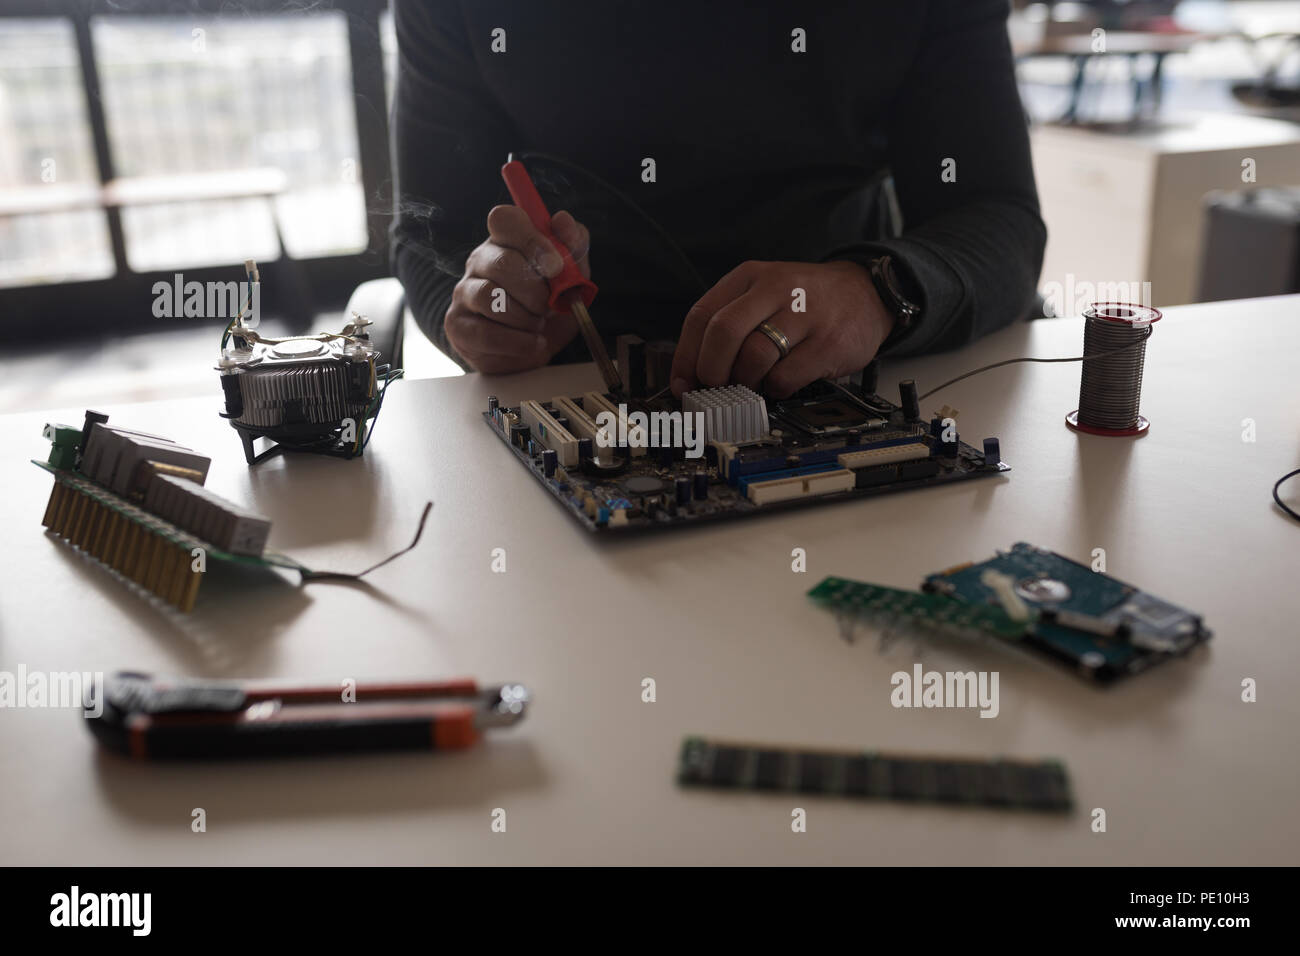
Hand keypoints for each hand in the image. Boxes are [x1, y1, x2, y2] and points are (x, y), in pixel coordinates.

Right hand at [445, 206, 589, 372]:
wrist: (532, 349)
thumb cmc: (549, 306)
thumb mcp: (572, 277)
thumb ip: (573, 248)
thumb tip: (562, 220)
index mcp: (506, 241)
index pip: (504, 219)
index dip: (532, 240)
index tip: (556, 267)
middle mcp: (480, 260)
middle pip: (501, 263)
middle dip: (535, 291)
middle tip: (549, 306)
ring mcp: (464, 291)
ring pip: (490, 297)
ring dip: (525, 317)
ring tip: (538, 325)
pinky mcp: (457, 325)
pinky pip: (486, 333)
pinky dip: (518, 342)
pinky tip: (534, 343)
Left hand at [669, 260, 895, 398]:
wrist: (868, 293)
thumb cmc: (805, 302)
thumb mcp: (764, 294)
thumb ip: (728, 325)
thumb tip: (691, 378)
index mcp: (749, 276)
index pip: (702, 316)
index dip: (686, 356)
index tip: (684, 384)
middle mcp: (776, 288)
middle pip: (723, 333)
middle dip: (712, 370)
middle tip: (716, 387)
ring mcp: (805, 314)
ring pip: (754, 356)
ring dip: (746, 382)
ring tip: (754, 383)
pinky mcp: (829, 342)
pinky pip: (785, 377)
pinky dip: (775, 389)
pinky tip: (782, 383)